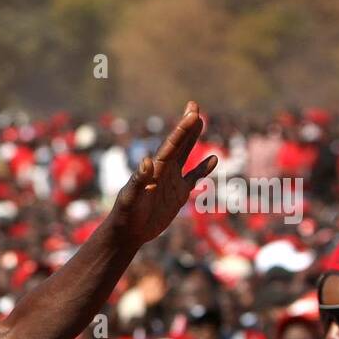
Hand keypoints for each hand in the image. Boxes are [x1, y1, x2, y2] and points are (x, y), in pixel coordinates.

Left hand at [109, 101, 217, 246]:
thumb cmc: (125, 215)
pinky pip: (194, 178)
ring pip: (186, 155)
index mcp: (154, 169)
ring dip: (193, 139)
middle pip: (179, 144)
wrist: (128, 232)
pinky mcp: (178, 194)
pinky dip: (203, 169)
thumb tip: (146, 160)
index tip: (193, 113)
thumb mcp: (130, 198)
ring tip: (200, 121)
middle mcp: (163, 171)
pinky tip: (213, 159)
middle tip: (194, 106)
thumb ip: (139, 180)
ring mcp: (171, 181)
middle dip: (187, 126)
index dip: (182, 129)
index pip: (171, 145)